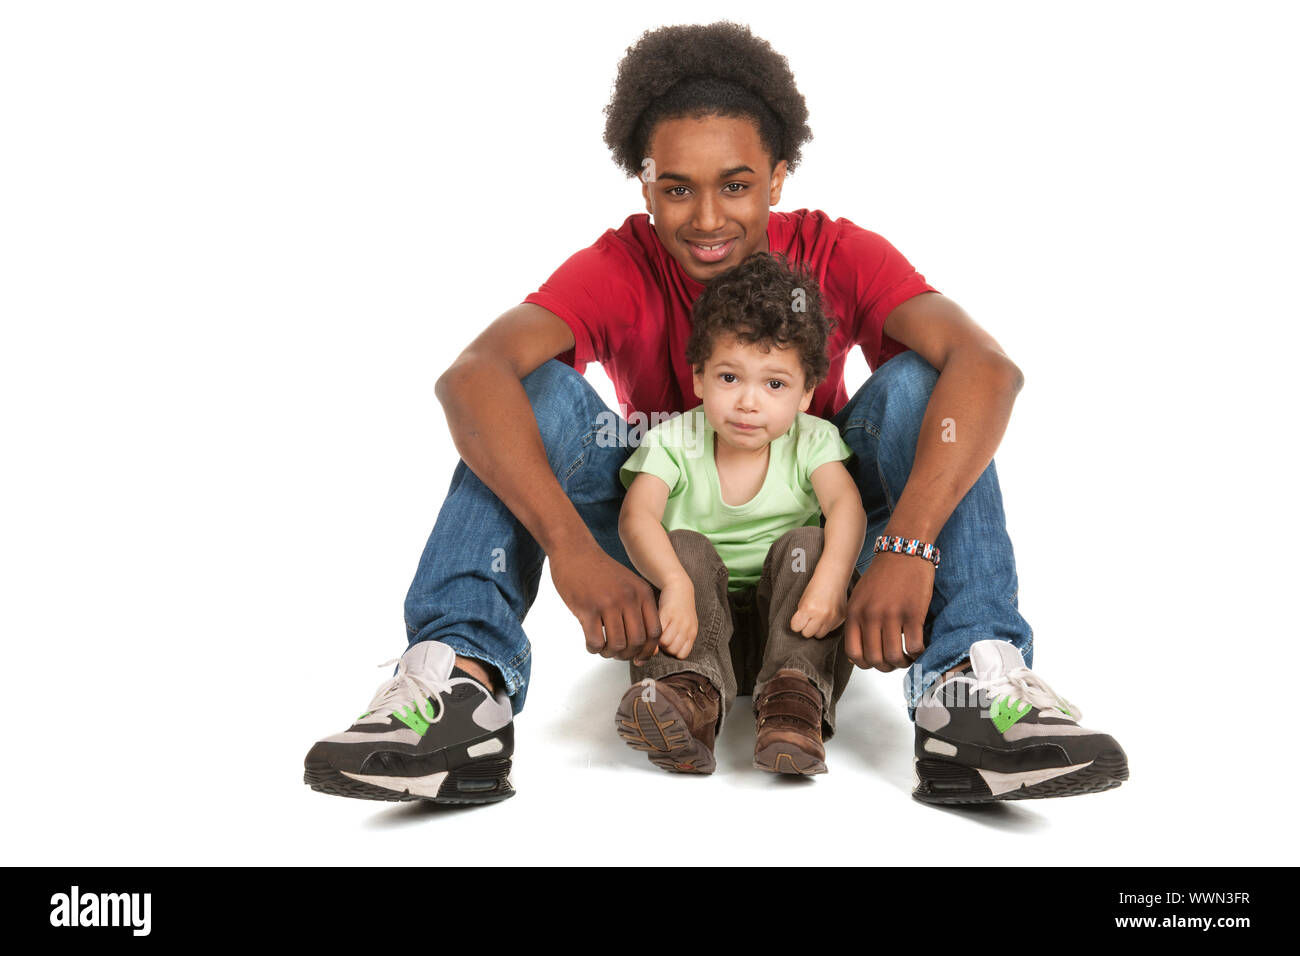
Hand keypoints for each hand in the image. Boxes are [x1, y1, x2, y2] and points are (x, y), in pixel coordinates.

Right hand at [549, 540, 661, 663]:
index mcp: (643, 593)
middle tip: (617, 654)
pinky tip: (591, 644)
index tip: (638, 657)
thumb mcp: (628, 584)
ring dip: (610, 653)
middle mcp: (629, 598)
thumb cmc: (600, 571)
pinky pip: (596, 641)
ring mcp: (608, 603)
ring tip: (603, 649)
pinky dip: (594, 649)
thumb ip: (637, 608)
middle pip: (637, 641)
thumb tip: (642, 645)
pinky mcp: (587, 608)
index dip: (647, 650)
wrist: (575, 550)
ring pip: (617, 645)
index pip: (655, 632)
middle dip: (627, 655)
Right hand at [656, 577, 697, 658]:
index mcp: (692, 632)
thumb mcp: (685, 625)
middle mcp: (687, 628)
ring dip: (657, 640)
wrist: (678, 586)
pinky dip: (653, 631)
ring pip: (665, 643)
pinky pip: (659, 630)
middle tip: (659, 638)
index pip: (682, 655)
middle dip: (664, 648)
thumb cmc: (679, 608)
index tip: (667, 645)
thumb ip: (679, 639)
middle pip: (672, 651)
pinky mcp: (667, 613)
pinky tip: (651, 626)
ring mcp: (678, 621)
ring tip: (655, 632)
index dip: (672, 652)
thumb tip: (663, 653)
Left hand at [789, 577, 846, 638]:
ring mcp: (833, 618)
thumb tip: (800, 628)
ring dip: (817, 628)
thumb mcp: (803, 600)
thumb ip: (801, 615)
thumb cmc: (816, 586)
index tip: (798, 619)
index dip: (796, 623)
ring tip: (818, 617)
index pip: (796, 627)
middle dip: (806, 627)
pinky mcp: (841, 618)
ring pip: (820, 634)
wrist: (833, 576)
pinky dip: (827, 624)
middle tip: (808, 618)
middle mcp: (821, 615)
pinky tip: (827, 614)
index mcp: (808, 608)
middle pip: (808, 634)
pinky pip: (830, 629)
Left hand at [844, 552, 933, 670]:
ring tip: (908, 656)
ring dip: (903, 662)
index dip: (866, 664)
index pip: (853, 653)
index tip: (876, 662)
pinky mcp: (913, 613)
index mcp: (854, 613)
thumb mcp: (859, 597)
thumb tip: (854, 656)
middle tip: (895, 661)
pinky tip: (920, 647)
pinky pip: (915, 646)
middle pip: (875, 659)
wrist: (903, 551)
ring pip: (894, 656)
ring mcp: (891, 614)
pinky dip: (918, 652)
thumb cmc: (883, 575)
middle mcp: (870, 615)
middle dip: (887, 667)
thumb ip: (856, 623)